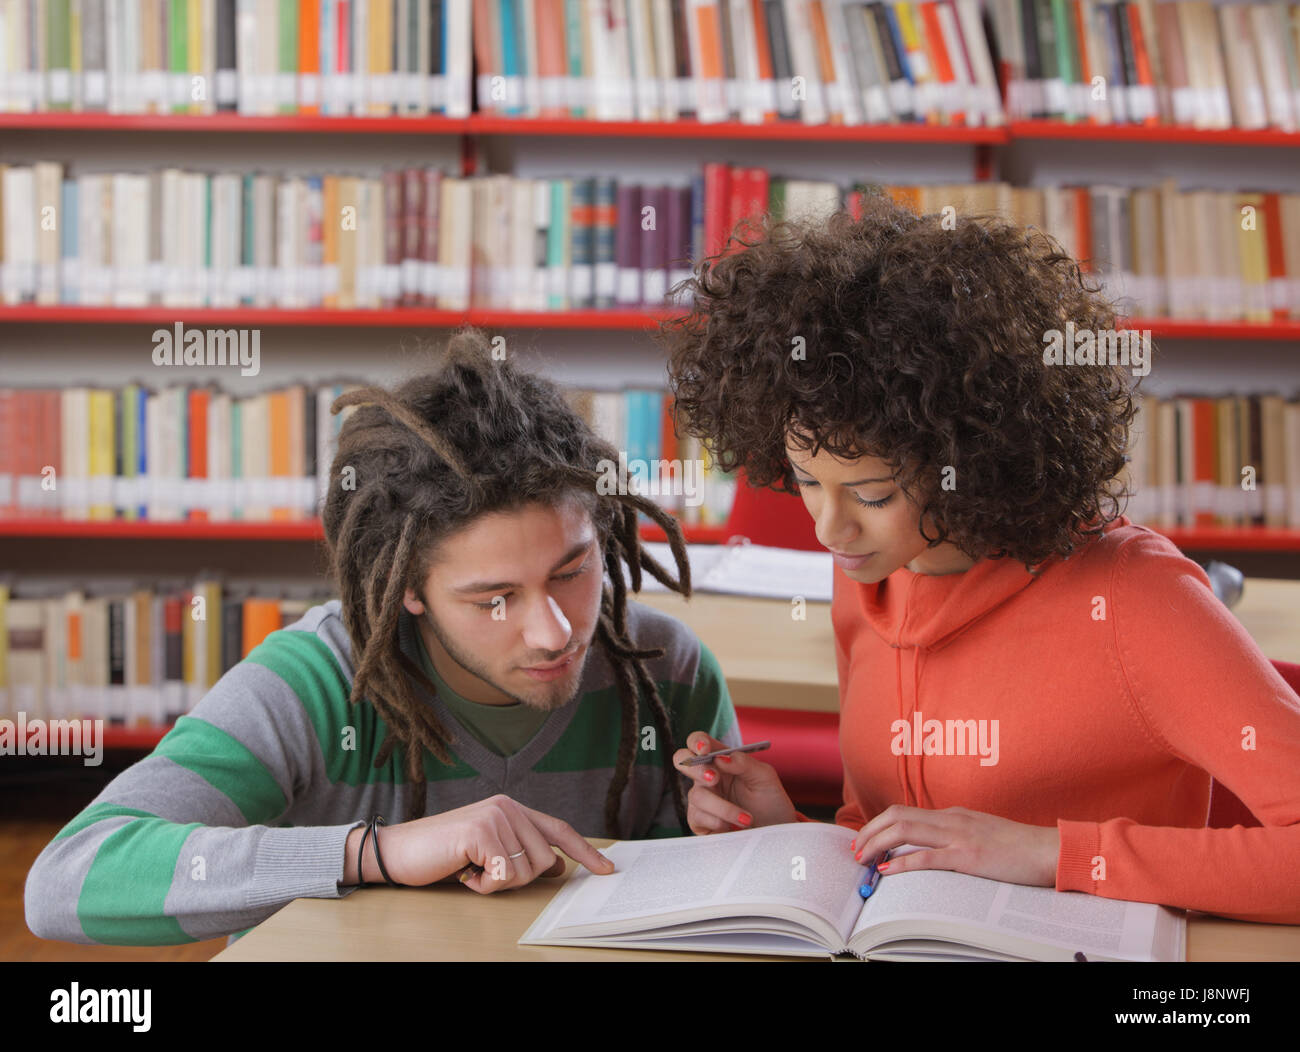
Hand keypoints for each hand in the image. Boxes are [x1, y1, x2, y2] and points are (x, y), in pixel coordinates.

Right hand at [377, 795, 615, 892]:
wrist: (399, 851)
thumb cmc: (442, 854)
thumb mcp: (488, 851)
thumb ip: (520, 851)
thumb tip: (556, 866)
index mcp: (512, 809)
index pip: (558, 830)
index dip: (585, 852)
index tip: (607, 869)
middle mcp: (508, 807)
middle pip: (544, 860)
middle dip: (516, 879)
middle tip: (485, 873)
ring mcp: (495, 816)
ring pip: (525, 871)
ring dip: (497, 884)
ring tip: (471, 869)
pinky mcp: (481, 832)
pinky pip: (503, 876)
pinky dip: (483, 886)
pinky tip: (464, 872)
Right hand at [672, 731, 798, 834]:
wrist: (775, 832)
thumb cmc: (770, 801)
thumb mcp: (764, 777)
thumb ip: (744, 763)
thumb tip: (721, 758)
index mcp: (721, 760)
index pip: (699, 742)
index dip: (697, 741)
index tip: (704, 749)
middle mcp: (708, 777)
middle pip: (682, 761)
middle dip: (695, 768)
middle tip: (714, 778)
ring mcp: (703, 799)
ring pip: (696, 795)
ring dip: (722, 807)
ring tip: (746, 818)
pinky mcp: (700, 822)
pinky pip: (697, 817)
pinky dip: (716, 821)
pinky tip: (732, 827)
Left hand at [849, 805, 1060, 886]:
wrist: (1048, 850)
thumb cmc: (1017, 847)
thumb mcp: (980, 834)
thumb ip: (956, 835)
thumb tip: (930, 847)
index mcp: (952, 814)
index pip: (904, 812)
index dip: (878, 825)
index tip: (864, 841)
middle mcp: (951, 819)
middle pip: (896, 816)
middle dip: (869, 832)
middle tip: (855, 851)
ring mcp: (958, 836)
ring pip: (904, 830)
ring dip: (876, 844)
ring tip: (862, 859)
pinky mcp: (968, 856)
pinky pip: (926, 856)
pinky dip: (901, 863)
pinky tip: (886, 871)